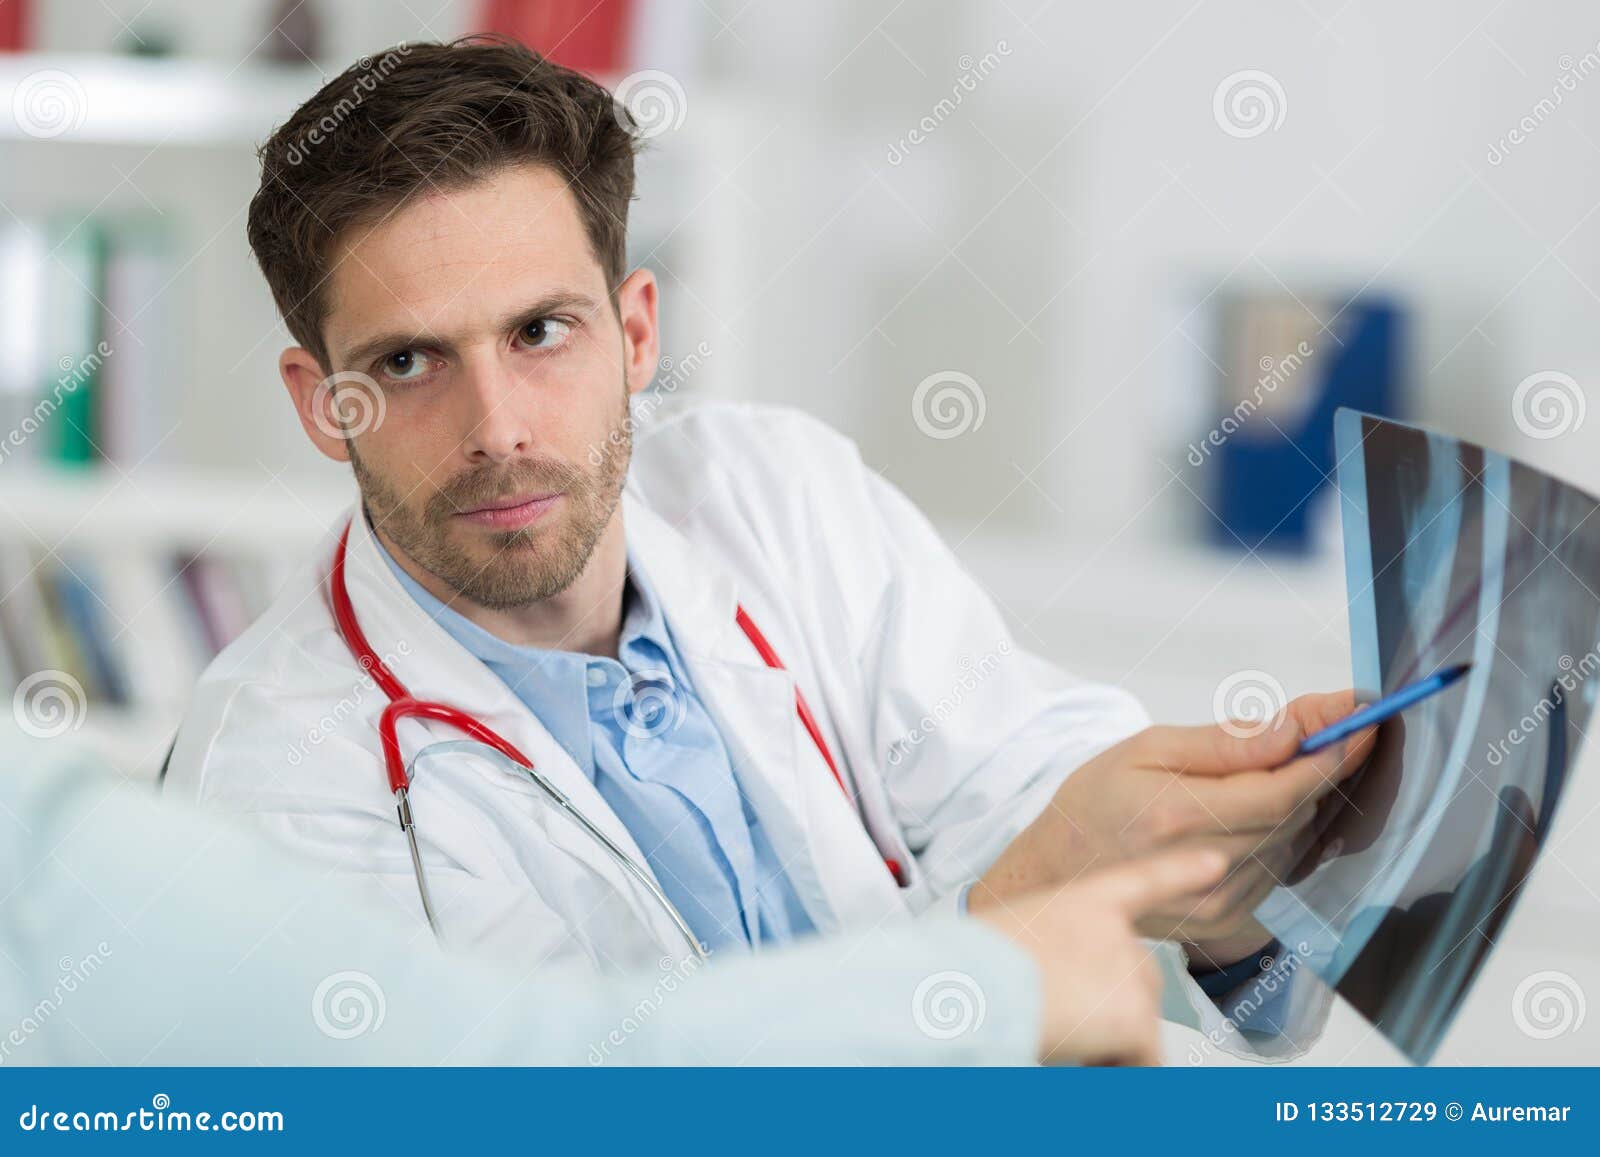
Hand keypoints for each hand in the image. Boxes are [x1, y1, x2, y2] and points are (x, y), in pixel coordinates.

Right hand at [969, 691, 1375, 969]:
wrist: (1060, 873)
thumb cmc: (1094, 803)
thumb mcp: (1147, 748)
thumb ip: (1225, 742)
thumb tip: (1292, 730)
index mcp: (1182, 815)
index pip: (1284, 786)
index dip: (1332, 752)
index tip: (1361, 718)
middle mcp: (1207, 864)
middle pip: (1297, 810)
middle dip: (1320, 764)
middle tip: (1332, 725)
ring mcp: (1220, 899)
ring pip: (1293, 838)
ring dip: (1298, 798)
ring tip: (1274, 767)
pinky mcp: (1228, 917)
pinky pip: (1279, 865)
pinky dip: (1281, 831)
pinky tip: (1254, 809)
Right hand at [975, 846, 1228, 1064]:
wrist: (971, 984)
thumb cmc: (972, 962)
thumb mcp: (1014, 936)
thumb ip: (1055, 948)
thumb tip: (1069, 992)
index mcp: (1083, 900)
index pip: (1144, 879)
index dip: (1183, 869)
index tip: (1216, 862)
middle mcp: (1116, 930)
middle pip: (1140, 979)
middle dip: (1111, 1010)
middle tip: (1059, 1020)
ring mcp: (1130, 970)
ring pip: (1138, 1024)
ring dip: (1107, 1043)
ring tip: (1057, 1035)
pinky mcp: (1136, 1015)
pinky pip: (1143, 1062)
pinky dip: (1117, 1072)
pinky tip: (1081, 1060)